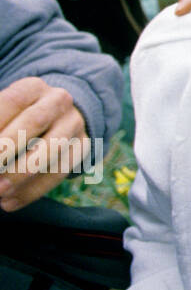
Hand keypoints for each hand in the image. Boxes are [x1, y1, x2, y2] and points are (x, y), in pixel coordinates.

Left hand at [0, 78, 91, 210]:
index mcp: (33, 87)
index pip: (13, 100)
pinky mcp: (83, 146)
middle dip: (6, 149)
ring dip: (20, 174)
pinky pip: (62, 170)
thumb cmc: (14, 118)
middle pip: (35, 122)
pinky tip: (9, 202)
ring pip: (53, 147)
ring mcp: (74, 123)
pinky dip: (33, 190)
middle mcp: (59, 101)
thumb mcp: (5, 112)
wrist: (57, 117)